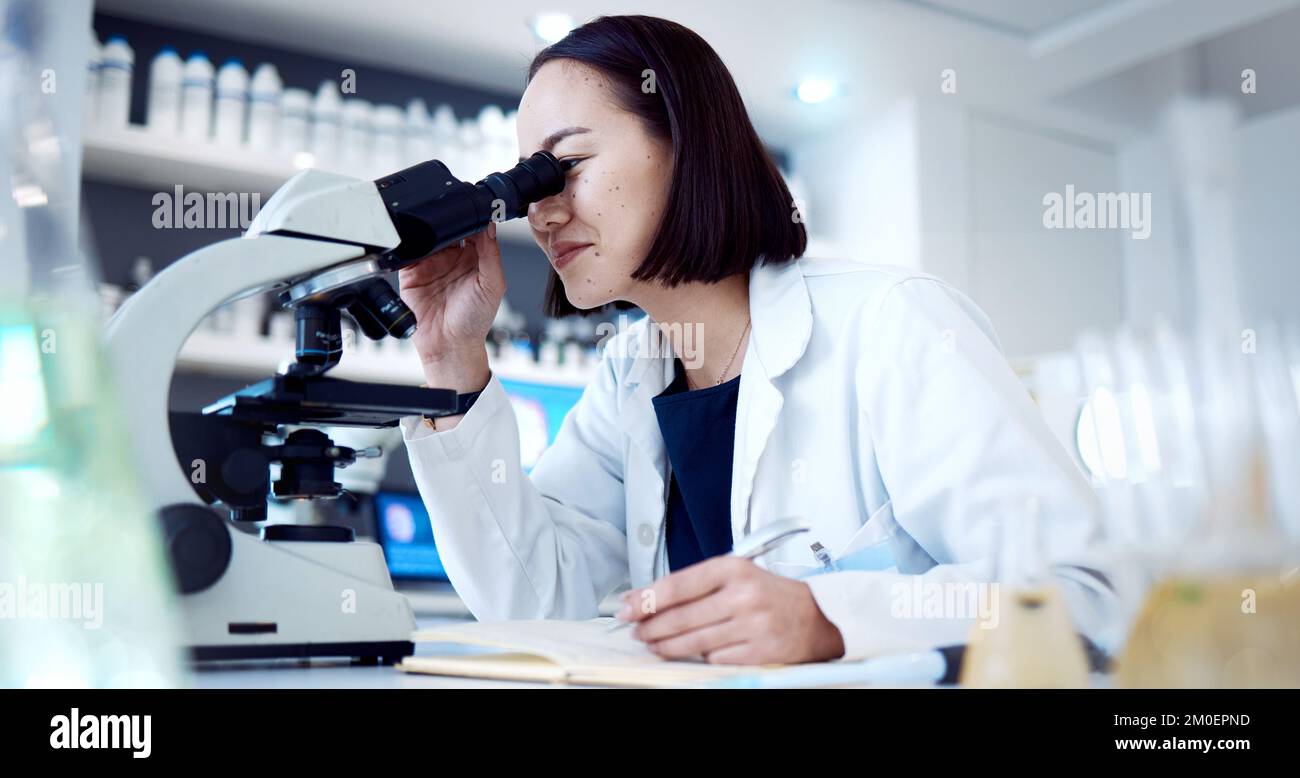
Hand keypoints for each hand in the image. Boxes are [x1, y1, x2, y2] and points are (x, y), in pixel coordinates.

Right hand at [397, 222, 501, 381]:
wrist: (448, 346)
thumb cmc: (474, 321)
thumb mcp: (493, 286)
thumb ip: (491, 254)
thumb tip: (490, 226)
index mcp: (475, 257)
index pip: (474, 228)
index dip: (473, 215)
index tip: (473, 205)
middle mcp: (452, 257)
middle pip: (448, 227)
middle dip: (447, 217)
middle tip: (448, 210)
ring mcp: (431, 263)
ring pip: (427, 235)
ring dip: (427, 227)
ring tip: (430, 224)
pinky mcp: (411, 271)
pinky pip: (407, 251)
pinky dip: (408, 242)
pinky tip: (414, 239)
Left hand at [617, 557, 845, 664]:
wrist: (817, 616)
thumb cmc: (768, 594)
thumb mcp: (735, 575)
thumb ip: (695, 585)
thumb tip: (647, 600)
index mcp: (733, 568)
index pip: (677, 585)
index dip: (645, 600)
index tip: (625, 608)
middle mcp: (742, 595)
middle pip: (680, 618)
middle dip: (650, 627)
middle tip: (636, 631)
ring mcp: (752, 626)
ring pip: (692, 642)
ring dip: (666, 646)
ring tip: (654, 644)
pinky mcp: (759, 652)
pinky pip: (714, 658)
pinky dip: (701, 656)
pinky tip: (696, 650)